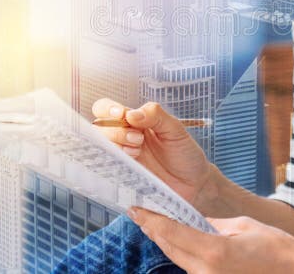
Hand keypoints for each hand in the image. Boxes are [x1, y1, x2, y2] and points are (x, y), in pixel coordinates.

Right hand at [92, 98, 214, 207]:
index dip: (108, 109)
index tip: (121, 114)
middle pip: (99, 127)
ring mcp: (122, 157)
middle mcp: (124, 137)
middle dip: (116, 130)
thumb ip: (156, 116)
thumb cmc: (186, 154)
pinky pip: (106, 167)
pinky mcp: (123, 175)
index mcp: (135, 121)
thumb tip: (131, 113)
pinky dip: (113, 163)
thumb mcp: (176, 130)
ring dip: (116, 145)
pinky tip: (130, 162)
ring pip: (101, 146)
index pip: (108, 109)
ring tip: (138, 151)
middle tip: (138, 138)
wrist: (194, 184)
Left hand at [127, 207, 293, 273]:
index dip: (151, 221)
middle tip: (142, 215)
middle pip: (171, 249)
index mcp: (213, 252)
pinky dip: (185, 255)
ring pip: (180, 260)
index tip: (136, 210)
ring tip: (157, 226)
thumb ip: (214, 225)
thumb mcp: (243, 226)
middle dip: (155, 231)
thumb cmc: (278, 249)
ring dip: (169, 243)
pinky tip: (181, 244)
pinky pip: (194, 269)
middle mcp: (207, 272)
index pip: (172, 233)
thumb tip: (194, 221)